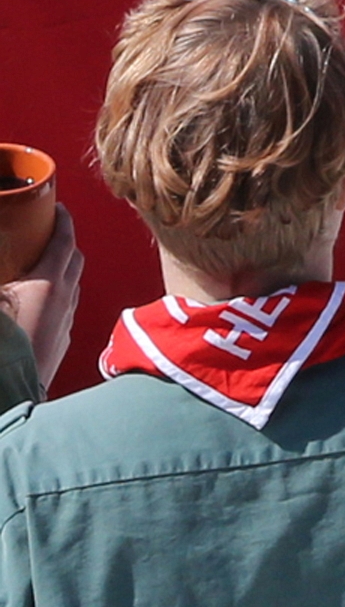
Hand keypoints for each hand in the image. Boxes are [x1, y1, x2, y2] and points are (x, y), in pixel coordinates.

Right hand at [0, 207, 81, 395]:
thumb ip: (2, 277)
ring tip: (43, 267)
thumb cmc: (2, 346)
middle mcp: (65, 298)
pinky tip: (42, 303)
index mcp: (47, 283)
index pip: (64, 240)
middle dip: (65, 242)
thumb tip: (2, 267)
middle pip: (74, 259)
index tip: (57, 208)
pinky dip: (60, 296)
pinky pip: (68, 309)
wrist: (11, 397)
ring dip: (63, 271)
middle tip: (47, 235)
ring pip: (73, 285)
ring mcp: (67, 321)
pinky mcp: (63, 342)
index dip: (62, 220)